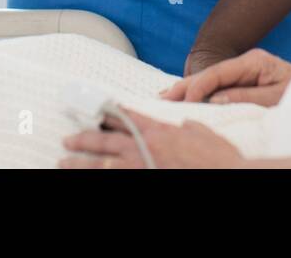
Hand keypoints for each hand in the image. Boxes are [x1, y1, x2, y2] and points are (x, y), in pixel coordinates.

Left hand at [59, 109, 243, 168]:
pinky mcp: (144, 181)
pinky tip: (86, 179)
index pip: (129, 117)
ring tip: (62, 163)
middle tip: (66, 140)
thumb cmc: (219, 158)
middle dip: (84, 139)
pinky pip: (113, 180)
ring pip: (102, 164)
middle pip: (107, 140)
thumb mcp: (204, 134)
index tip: (97, 110)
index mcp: (160, 131)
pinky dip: (100, 177)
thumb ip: (191, 127)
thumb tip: (186, 123)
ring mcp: (142, 167)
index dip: (111, 112)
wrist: (228, 174)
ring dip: (80, 163)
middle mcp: (146, 147)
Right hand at [162, 48, 290, 105]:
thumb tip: (215, 98)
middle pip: (211, 73)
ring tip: (166, 95)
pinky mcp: (244, 80)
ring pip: (211, 79)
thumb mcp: (277, 96)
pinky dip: (200, 91)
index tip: (184, 99)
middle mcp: (247, 62)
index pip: (219, 72)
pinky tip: (186, 96)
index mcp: (255, 61)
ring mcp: (245, 71)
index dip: (199, 85)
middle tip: (163, 96)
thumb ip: (247, 96)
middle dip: (185, 85)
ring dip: (188, 88)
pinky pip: (218, 86)